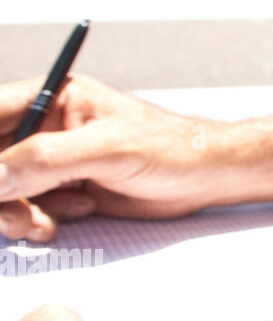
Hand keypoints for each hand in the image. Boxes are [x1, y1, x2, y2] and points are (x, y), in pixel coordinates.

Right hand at [0, 74, 272, 242]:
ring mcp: (51, 161)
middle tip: (14, 214)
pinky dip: (36, 221)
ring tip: (44, 221)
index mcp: (53, 98)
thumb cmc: (169, 148)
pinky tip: (72, 215)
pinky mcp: (62, 191)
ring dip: (14, 212)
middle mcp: (45, 128)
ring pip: (3, 190)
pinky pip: (26, 210)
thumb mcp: (109, 148)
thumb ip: (48, 159)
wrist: (205, 178)